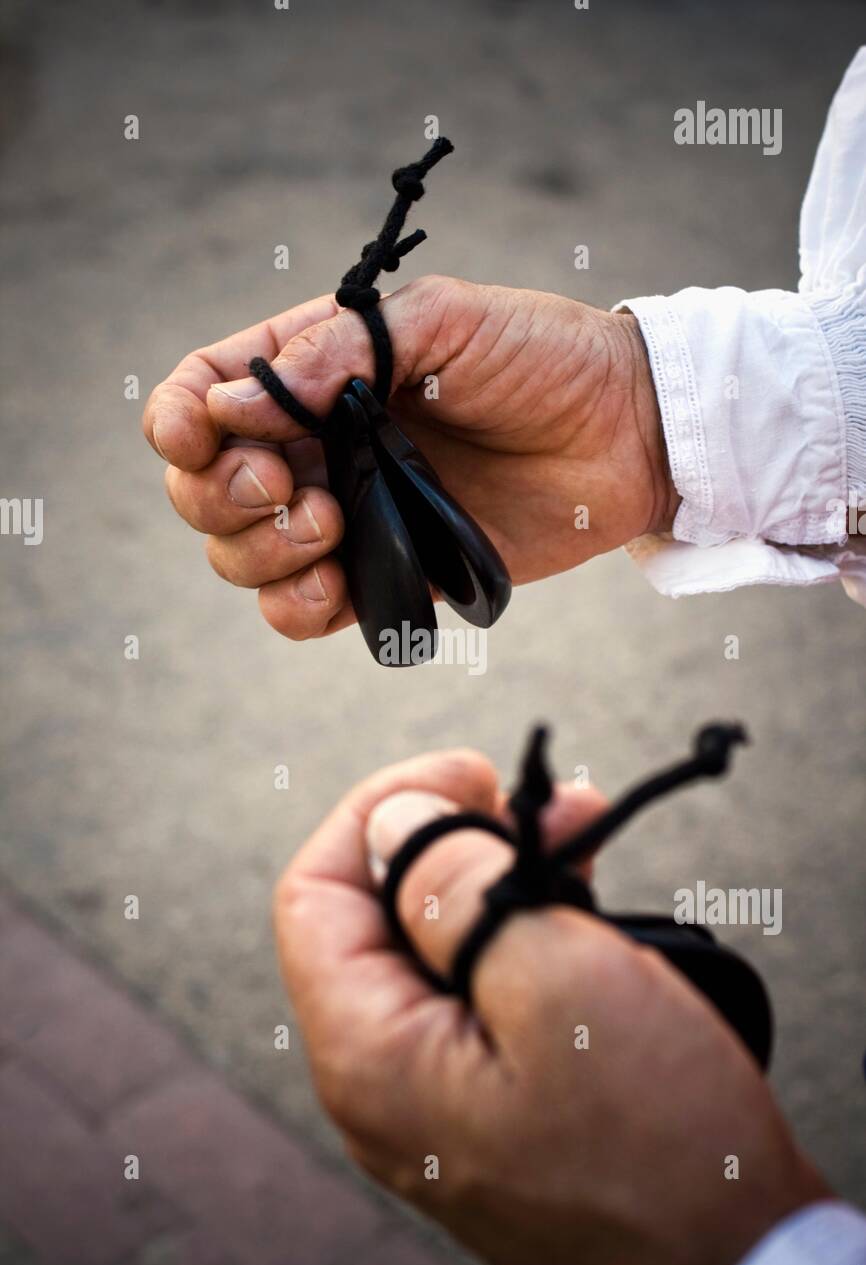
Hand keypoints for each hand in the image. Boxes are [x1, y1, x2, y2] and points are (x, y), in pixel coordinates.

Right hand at [143, 277, 676, 641]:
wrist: (628, 436)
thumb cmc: (543, 358)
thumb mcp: (441, 318)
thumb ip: (336, 352)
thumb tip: (233, 402)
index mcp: (315, 371)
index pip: (203, 393)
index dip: (179, 421)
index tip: (202, 438)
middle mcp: (315, 445)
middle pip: (205, 488)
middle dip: (222, 496)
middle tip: (292, 486)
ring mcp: (346, 514)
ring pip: (241, 556)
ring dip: (260, 552)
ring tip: (330, 527)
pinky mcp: (385, 574)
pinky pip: (302, 612)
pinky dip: (296, 607)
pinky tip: (333, 583)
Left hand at [273, 746, 827, 1264]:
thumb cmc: (657, 1149)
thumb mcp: (557, 980)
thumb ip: (457, 888)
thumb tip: (395, 822)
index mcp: (367, 1054)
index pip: (317, 892)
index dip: (385, 811)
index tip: (470, 775)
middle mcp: (380, 1084)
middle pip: (378, 917)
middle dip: (458, 837)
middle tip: (543, 801)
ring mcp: (433, 1104)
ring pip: (437, 952)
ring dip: (500, 878)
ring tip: (578, 834)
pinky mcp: (488, 1111)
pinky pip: (477, 999)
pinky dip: (520, 936)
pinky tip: (579, 903)